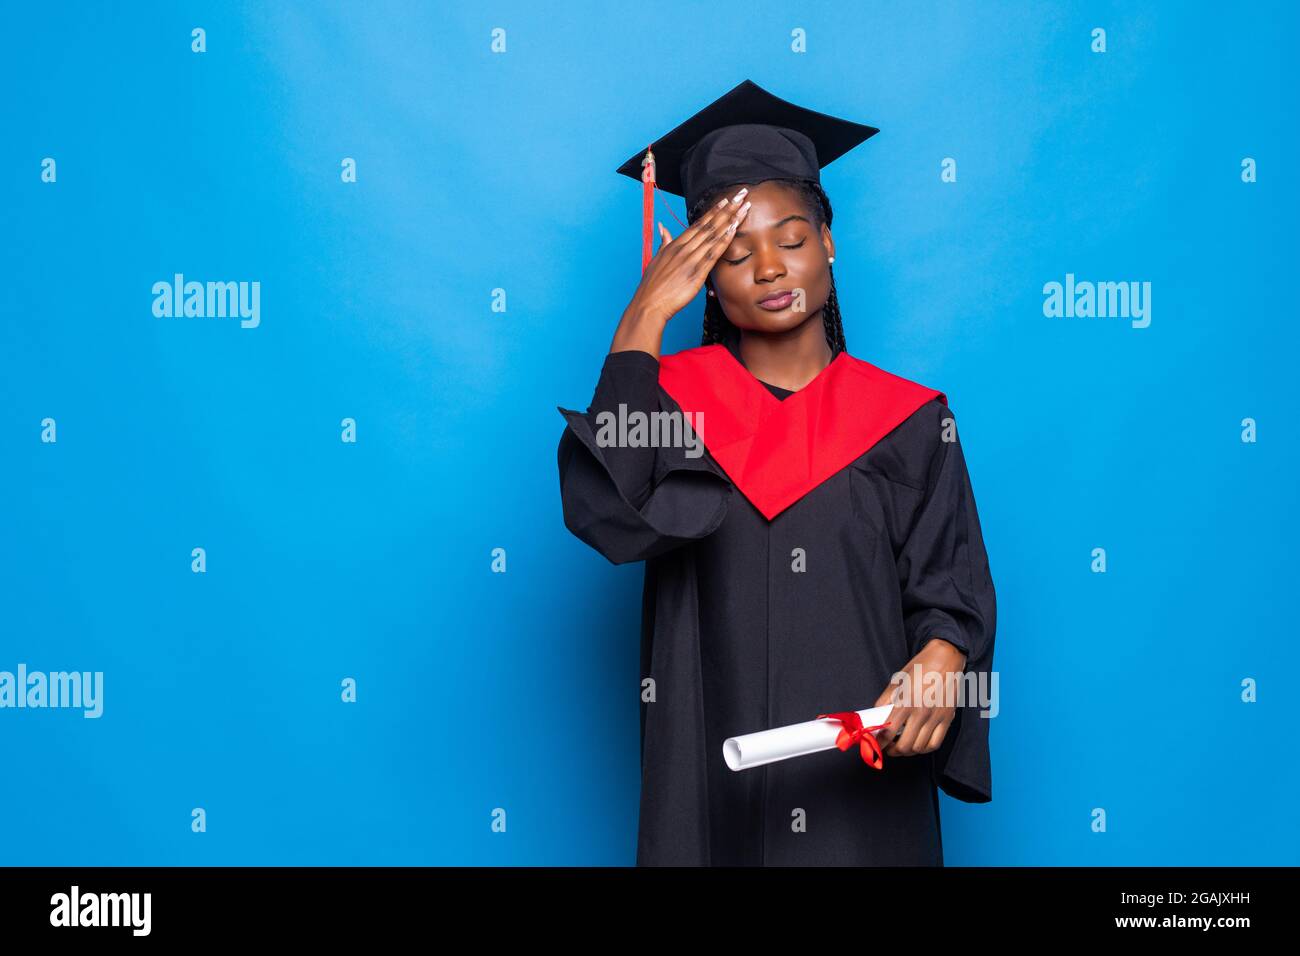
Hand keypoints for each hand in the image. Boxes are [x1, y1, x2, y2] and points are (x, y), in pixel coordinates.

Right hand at [609, 187, 751, 357]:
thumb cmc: (652, 286)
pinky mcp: (696, 272)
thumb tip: (663, 228)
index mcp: (675, 245)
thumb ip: (663, 242)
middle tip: (741, 195)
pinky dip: (723, 240)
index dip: (713, 211)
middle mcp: (684, 248)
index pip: (698, 224)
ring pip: (713, 235)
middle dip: (727, 208)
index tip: (725, 200)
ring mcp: (690, 259)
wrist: (649, 304)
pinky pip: (712, 253)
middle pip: (709, 224)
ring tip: (743, 207)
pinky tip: (733, 229)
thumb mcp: (656, 259)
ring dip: (730, 219)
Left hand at [871, 638, 967, 756]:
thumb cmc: (920, 667)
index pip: (888, 731)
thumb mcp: (897, 681)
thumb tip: (876, 716)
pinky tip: (918, 744)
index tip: (875, 744)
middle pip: (904, 745)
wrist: (946, 658)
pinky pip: (935, 743)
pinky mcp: (947, 719)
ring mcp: (936, 717)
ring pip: (920, 747)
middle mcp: (921, 712)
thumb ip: (885, 700)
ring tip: (901, 747)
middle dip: (893, 751)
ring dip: (908, 751)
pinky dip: (925, 748)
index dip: (879, 742)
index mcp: (906, 701)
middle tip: (888, 748)